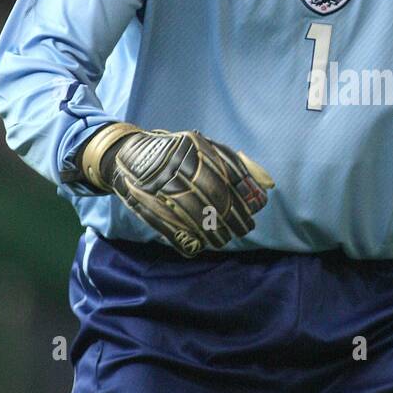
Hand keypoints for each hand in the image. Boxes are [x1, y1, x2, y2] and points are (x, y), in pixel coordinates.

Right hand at [79, 123, 274, 256]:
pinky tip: (201, 245)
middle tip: (244, 229)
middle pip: (216, 198)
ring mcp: (161, 185)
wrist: (126, 154)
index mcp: (197, 148)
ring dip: (216, 232)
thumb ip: (235, 163)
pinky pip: (172, 227)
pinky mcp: (146, 203)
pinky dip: (189, 240)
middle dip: (235, 217)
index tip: (255, 210)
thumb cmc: (175, 153)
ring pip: (196, 215)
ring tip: (225, 240)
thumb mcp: (203, 148)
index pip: (230, 176)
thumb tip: (267, 185)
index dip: (246, 196)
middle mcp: (180, 164)